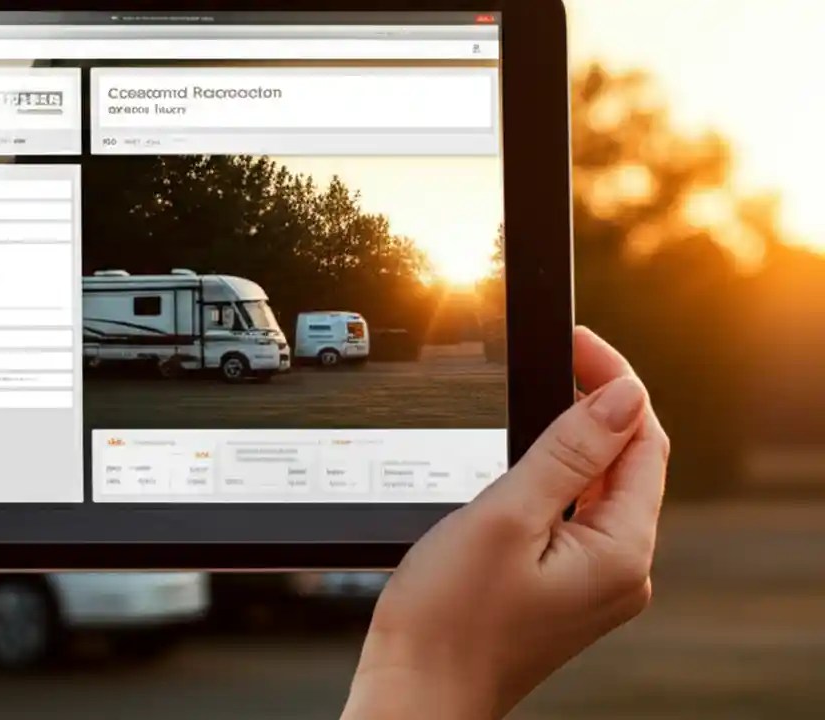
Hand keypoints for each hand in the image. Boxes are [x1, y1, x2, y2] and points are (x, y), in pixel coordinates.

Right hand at [343, 327, 668, 719]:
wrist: (416, 693)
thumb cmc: (447, 620)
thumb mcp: (505, 516)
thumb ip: (568, 452)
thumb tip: (621, 397)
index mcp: (620, 553)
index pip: (642, 440)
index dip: (614, 382)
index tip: (577, 342)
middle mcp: (621, 571)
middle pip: (628, 463)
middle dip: (596, 407)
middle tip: (555, 359)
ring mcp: (595, 584)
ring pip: (599, 490)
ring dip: (571, 444)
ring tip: (533, 404)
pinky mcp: (564, 591)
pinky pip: (575, 520)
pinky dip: (554, 483)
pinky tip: (521, 471)